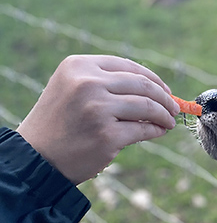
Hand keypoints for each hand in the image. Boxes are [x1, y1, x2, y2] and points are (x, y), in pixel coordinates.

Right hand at [17, 55, 178, 184]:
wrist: (37, 156)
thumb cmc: (60, 122)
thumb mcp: (74, 89)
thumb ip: (107, 83)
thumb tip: (156, 88)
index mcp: (79, 66)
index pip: (127, 66)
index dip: (153, 78)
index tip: (166, 90)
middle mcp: (87, 84)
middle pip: (143, 85)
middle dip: (164, 97)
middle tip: (174, 108)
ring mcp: (97, 109)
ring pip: (147, 106)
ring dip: (164, 114)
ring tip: (169, 121)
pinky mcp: (106, 135)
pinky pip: (143, 129)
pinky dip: (157, 130)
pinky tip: (160, 132)